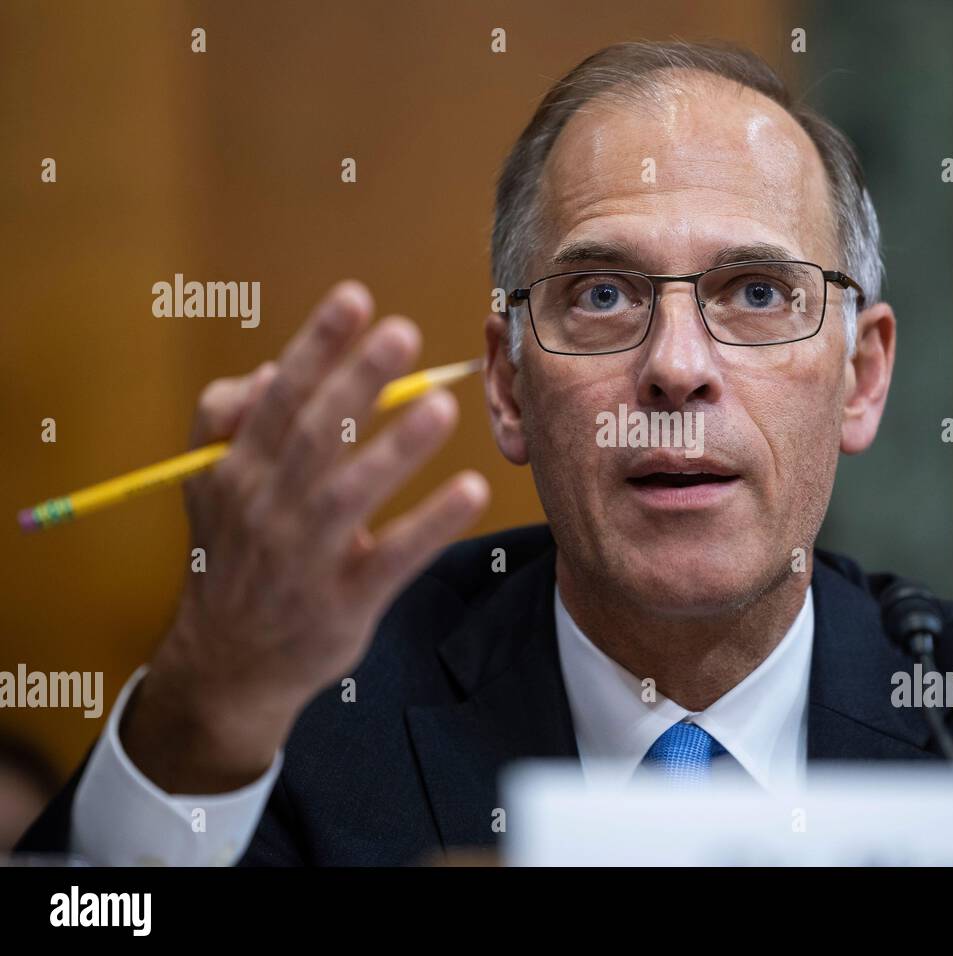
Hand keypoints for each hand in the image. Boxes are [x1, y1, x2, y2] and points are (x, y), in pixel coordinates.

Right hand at [121, 281, 488, 792]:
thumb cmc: (234, 559)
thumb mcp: (209, 488)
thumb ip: (227, 423)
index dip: (316, 346)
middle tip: (402, 332)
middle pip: (314, 436)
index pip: (279, 397)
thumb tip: (269, 370)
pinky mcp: (343, 602)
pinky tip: (469, 491)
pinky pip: (391, 559)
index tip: (355, 298)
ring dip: (395, 450)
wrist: (228, 666)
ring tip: (440, 406)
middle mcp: (267, 510)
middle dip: (357, 381)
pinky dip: (429, 525)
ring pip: (350, 495)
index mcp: (237, 472)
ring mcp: (304, 559)